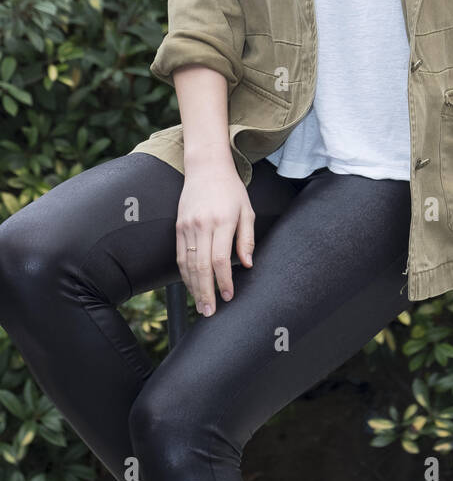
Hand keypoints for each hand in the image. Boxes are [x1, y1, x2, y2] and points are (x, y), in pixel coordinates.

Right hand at [175, 161, 255, 315]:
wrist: (206, 168)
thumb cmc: (231, 190)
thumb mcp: (247, 211)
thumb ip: (246, 239)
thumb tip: (247, 265)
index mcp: (221, 221)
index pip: (219, 259)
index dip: (223, 281)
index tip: (228, 296)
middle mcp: (201, 225)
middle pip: (200, 266)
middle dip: (205, 292)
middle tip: (209, 312)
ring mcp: (187, 227)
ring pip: (187, 264)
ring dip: (193, 287)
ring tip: (200, 304)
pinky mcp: (178, 227)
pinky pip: (180, 256)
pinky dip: (184, 274)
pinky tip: (191, 286)